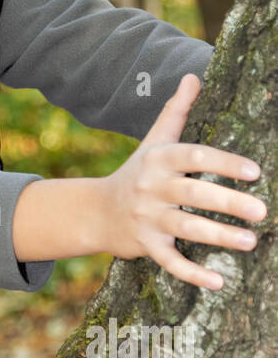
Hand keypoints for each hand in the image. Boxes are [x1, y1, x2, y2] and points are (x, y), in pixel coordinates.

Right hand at [99, 73, 266, 289]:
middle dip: (228, 203)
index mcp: (158, 159)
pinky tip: (218, 282)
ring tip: (250, 242)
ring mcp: (147, 218)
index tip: (255, 171)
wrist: (97, 212)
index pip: (194, 156)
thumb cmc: (138, 172)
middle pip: (192, 195)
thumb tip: (193, 76)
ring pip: (185, 228)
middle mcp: (151, 188)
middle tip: (262, 211)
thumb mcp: (154, 141)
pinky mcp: (144, 246)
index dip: (224, 163)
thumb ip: (176, 111)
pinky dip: (192, 274)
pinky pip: (170, 262)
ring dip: (218, 237)